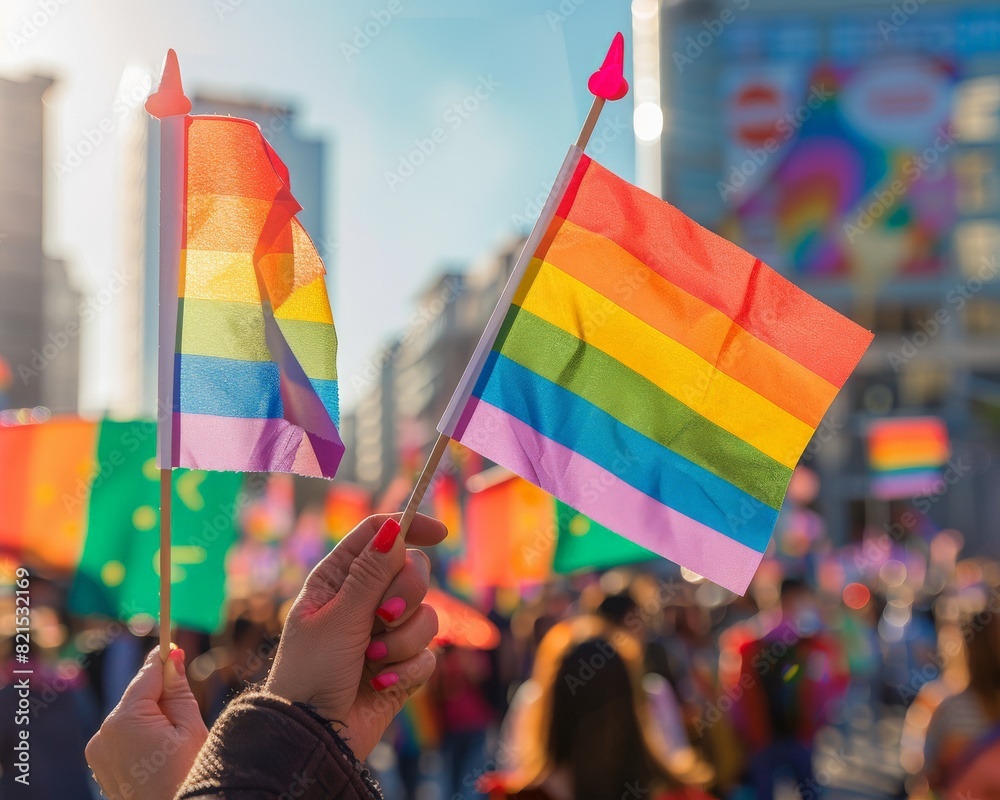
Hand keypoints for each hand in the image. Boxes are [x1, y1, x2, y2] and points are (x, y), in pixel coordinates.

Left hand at [86, 647, 207, 799]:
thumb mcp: (189, 727)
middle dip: (162, 697)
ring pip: (132, 715)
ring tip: (173, 744)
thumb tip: (171, 655)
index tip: (177, 645)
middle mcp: (103, 732)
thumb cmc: (187, 775)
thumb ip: (177, 688)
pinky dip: (142, 735)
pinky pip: (124, 736)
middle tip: (186, 718)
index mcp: (124, 720)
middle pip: (139, 695)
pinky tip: (159, 755)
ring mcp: (98, 751)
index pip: (147, 674)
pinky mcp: (100, 764)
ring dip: (152, 717)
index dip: (165, 659)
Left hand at [265, 513, 445, 759]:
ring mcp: (386, 634)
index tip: (440, 534)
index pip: (379, 535)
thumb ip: (371, 574)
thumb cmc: (311, 673)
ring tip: (372, 661)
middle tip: (383, 617)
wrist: (313, 737)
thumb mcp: (339, 617)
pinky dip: (406, 669)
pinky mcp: (403, 665)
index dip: (410, 527)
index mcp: (339, 579)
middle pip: (412, 571)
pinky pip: (428, 653)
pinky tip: (380, 683)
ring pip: (427, 615)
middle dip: (406, 594)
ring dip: (401, 641)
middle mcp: (365, 601)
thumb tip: (394, 528)